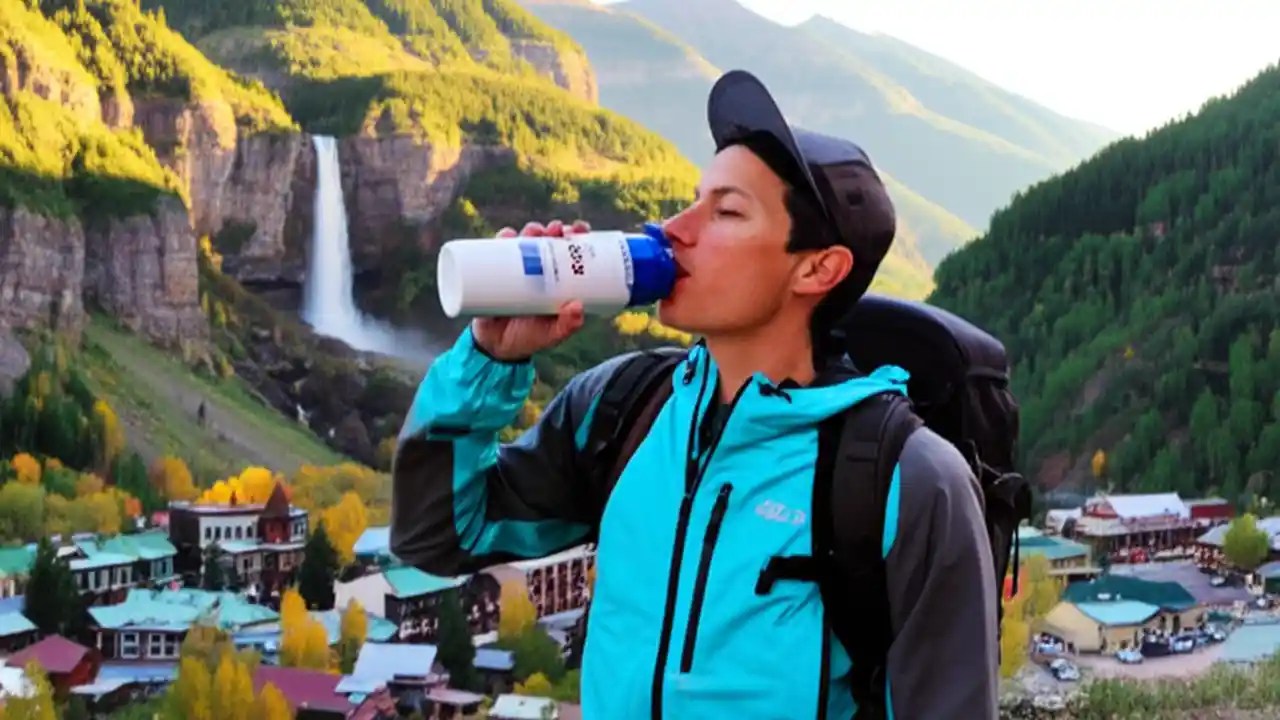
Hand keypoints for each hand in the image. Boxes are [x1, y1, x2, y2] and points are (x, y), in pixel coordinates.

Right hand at [471, 219, 590, 360]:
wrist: (496, 348)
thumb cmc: (530, 338)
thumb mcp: (552, 334)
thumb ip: (567, 325)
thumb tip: (578, 307)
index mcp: (558, 280)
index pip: (569, 251)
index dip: (575, 235)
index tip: (579, 228)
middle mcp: (538, 269)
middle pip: (548, 241)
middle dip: (553, 229)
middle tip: (556, 230)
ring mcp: (516, 269)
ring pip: (524, 241)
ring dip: (530, 230)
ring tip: (534, 233)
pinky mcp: (494, 272)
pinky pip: (496, 250)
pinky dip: (502, 239)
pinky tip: (507, 235)